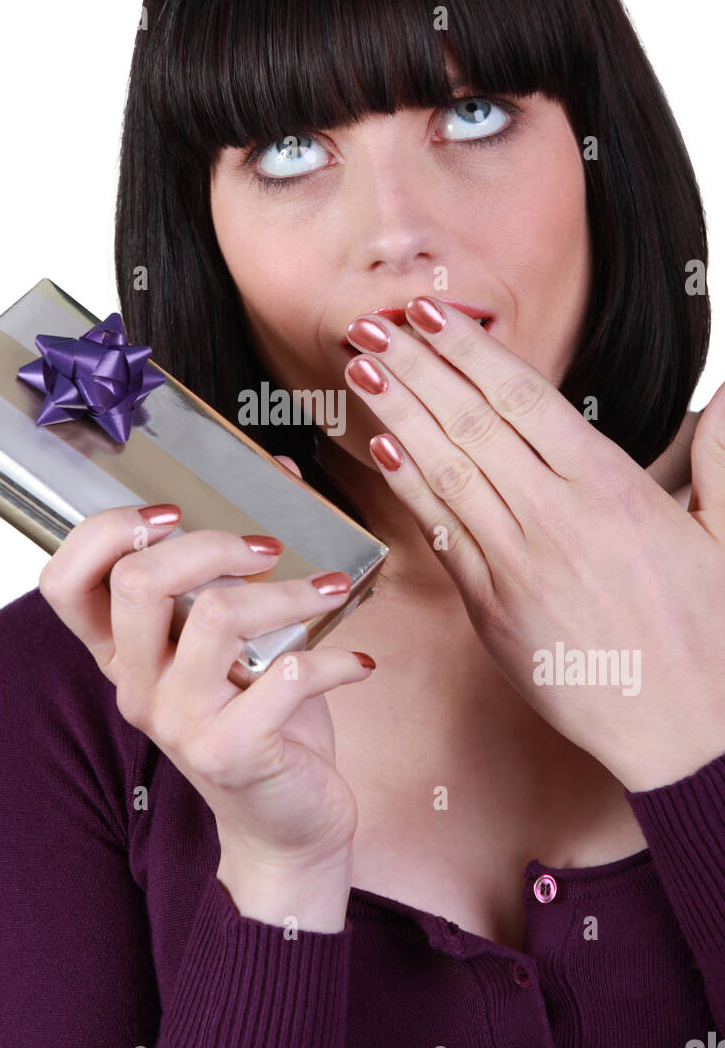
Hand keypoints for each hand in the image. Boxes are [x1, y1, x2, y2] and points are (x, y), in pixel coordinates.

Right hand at [37, 499, 373, 922]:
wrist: (289, 827)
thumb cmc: (264, 721)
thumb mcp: (239, 645)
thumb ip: (241, 568)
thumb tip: (283, 474)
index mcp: (124, 654)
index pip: (62, 583)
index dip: (104, 533)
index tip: (169, 512)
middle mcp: (137, 687)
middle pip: (137, 583)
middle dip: (208, 545)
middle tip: (264, 549)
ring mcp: (180, 723)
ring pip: (217, 617)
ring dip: (289, 592)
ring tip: (330, 592)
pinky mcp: (233, 751)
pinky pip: (285, 673)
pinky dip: (333, 657)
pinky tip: (355, 662)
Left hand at [344, 298, 724, 790]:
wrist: (686, 733)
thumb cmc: (711, 636)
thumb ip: (722, 459)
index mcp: (612, 488)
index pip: (523, 397)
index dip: (467, 350)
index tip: (429, 314)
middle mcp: (557, 518)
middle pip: (470, 422)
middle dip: (414, 367)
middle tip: (370, 325)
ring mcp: (518, 565)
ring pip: (445, 471)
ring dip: (396, 414)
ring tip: (359, 369)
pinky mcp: (493, 613)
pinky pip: (442, 536)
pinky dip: (408, 489)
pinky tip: (379, 448)